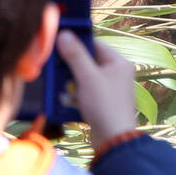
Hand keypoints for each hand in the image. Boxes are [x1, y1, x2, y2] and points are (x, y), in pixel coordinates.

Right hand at [56, 31, 137, 151]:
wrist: (113, 140)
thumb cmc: (105, 105)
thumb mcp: (88, 77)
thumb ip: (75, 55)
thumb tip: (64, 34)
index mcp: (118, 63)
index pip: (94, 44)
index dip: (76, 43)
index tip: (58, 43)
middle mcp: (116, 73)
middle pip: (88, 61)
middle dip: (71, 67)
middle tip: (57, 69)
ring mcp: (110, 89)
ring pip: (84, 77)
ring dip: (71, 82)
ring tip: (62, 88)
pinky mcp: (103, 102)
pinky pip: (85, 92)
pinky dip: (75, 94)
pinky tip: (67, 100)